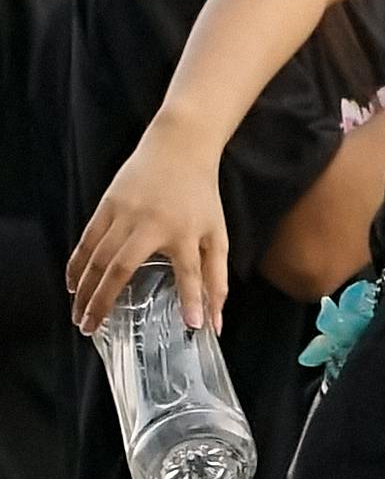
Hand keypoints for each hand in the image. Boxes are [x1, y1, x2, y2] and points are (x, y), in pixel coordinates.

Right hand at [68, 126, 235, 335]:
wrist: (179, 149)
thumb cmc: (201, 197)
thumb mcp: (217, 233)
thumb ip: (216, 276)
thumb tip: (215, 320)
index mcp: (187, 231)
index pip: (191, 271)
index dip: (193, 299)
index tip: (192, 326)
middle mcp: (152, 223)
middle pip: (122, 268)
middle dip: (103, 301)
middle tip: (91, 329)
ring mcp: (125, 213)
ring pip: (97, 257)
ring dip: (84, 289)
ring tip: (78, 316)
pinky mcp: (107, 205)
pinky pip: (86, 240)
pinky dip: (77, 264)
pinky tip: (73, 285)